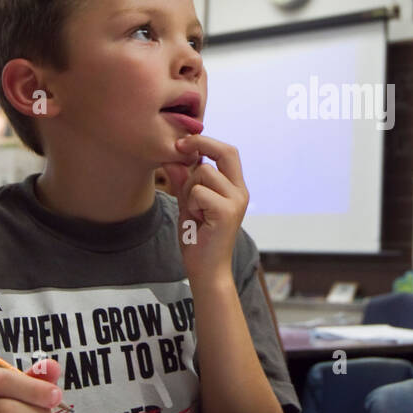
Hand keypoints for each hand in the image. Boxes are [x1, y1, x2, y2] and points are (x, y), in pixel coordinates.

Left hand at [161, 134, 248, 283]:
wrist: (206, 270)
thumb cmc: (198, 240)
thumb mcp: (188, 204)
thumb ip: (183, 182)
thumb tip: (172, 158)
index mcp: (235, 188)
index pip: (227, 152)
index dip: (205, 142)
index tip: (182, 144)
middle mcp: (240, 192)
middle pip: (226, 152)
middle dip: (200, 144)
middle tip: (179, 148)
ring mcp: (236, 201)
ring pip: (204, 173)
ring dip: (189, 188)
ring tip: (193, 210)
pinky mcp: (227, 212)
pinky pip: (198, 191)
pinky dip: (190, 203)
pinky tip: (196, 220)